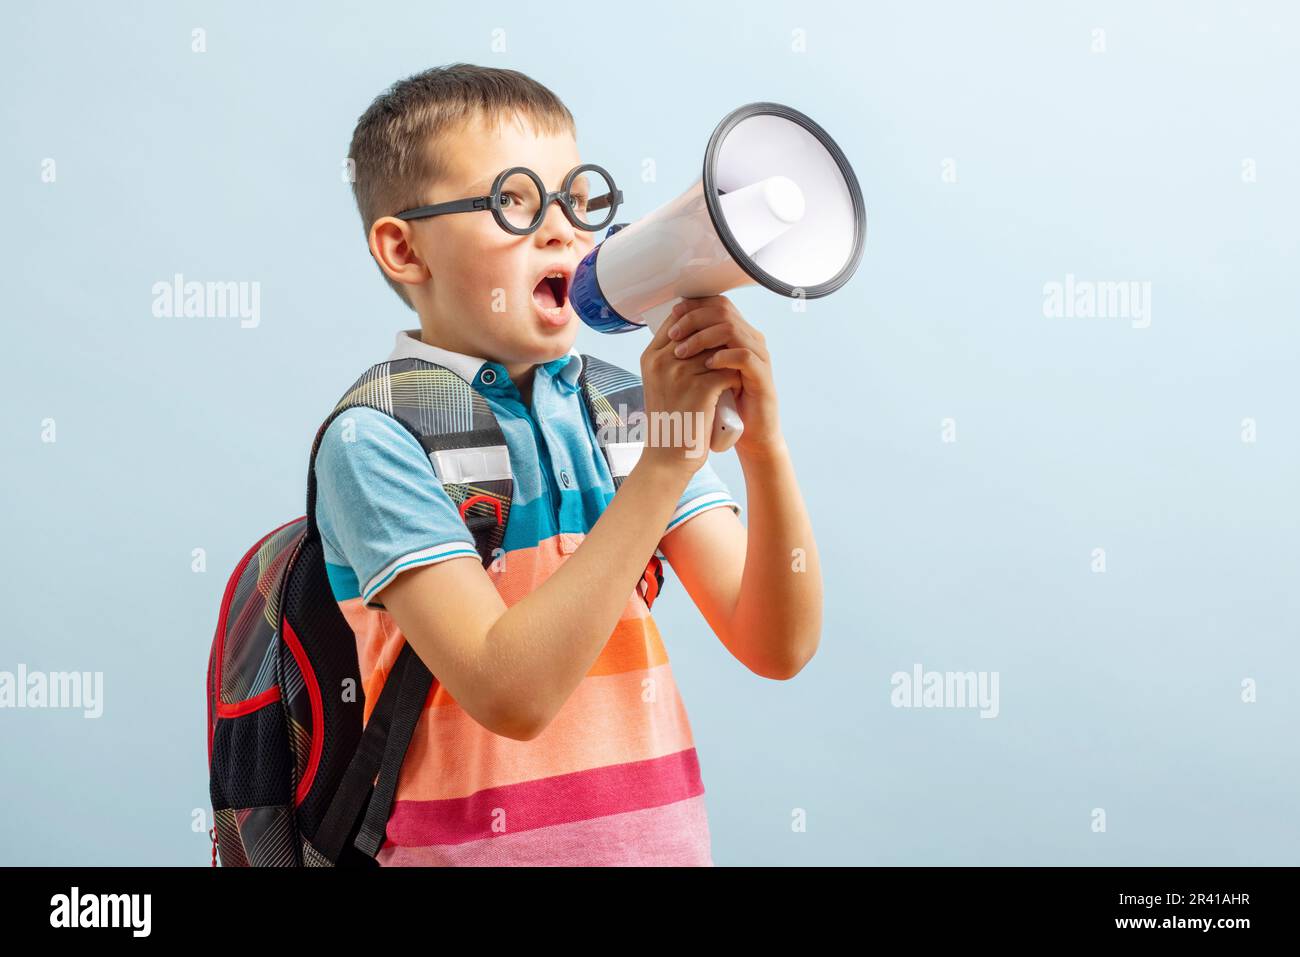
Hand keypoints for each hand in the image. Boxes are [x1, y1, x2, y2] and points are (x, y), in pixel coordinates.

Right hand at [637, 304, 742, 476]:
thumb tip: (696, 332)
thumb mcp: (660, 383)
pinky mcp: (700, 389)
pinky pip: (727, 371)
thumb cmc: (669, 420)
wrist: (668, 457)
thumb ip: (671, 358)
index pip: (678, 319)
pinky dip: (736, 378)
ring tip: (736, 370)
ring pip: (718, 349)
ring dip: (731, 358)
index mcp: (651, 357)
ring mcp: (680, 374)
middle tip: (732, 352)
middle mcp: (663, 361)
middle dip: (720, 339)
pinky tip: (737, 387)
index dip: (701, 321)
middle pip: (701, 330)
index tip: (716, 331)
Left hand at [665, 296, 783, 459]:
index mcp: (738, 335)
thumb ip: (696, 351)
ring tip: (683, 353)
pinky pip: (743, 356)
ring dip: (703, 338)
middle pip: (723, 311)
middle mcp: (751, 340)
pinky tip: (706, 366)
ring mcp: (759, 356)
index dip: (694, 306)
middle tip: (673, 335)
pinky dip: (722, 357)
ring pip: (731, 330)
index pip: (718, 305)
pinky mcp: (762, 376)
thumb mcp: (706, 372)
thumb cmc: (725, 403)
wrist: (749, 434)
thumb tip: (668, 331)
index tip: (673, 316)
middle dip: (693, 320)